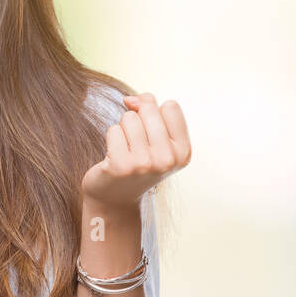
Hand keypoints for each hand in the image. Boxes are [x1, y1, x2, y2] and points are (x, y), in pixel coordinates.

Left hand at [81, 92, 190, 210]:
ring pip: (129, 118)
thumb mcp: (155, 138)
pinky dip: (111, 138)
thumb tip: (130, 98)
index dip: (154, 111)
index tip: (149, 129)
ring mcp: (145, 163)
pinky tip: (114, 156)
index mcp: (183, 152)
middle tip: (135, 142)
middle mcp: (168, 159)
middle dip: (137, 118)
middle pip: (148, 109)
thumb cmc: (137, 162)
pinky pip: (113, 130)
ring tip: (126, 149)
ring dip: (123, 129)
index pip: (171, 106)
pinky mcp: (122, 165)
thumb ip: (150, 110)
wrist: (115, 198)